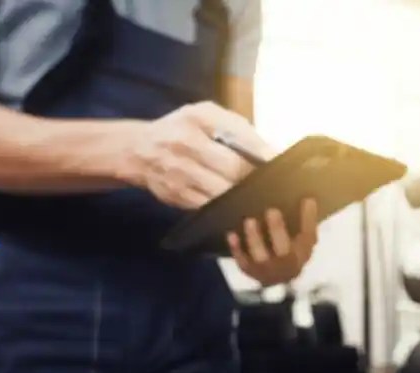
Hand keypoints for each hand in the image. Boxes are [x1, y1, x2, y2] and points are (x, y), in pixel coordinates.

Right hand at [124, 101, 273, 209]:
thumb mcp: (206, 116)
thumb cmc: (182, 130)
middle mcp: (185, 143)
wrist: (138, 150)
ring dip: (243, 197)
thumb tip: (272, 151)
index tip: (281, 164)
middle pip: (233, 168)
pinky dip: (226, 209)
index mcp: (198, 118)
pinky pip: (209, 206)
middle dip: (255, 179)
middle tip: (272, 185)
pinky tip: (238, 207)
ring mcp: (179, 172)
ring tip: (258, 198)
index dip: (264, 153)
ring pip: (222, 192)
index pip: (240, 136)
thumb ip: (238, 128)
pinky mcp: (176, 195)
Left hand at [228, 199, 319, 285]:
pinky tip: (232, 234)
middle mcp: (289, 265)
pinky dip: (237, 250)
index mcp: (304, 252)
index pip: (309, 236)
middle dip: (278, 230)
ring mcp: (270, 271)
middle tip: (272, 210)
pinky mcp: (253, 273)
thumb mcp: (298, 234)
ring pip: (262, 259)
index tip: (307, 199)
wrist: (278, 274)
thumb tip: (300, 192)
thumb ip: (298, 217)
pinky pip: (244, 264)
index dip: (309, 218)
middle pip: (285, 251)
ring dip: (255, 239)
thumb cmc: (288, 244)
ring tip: (249, 220)